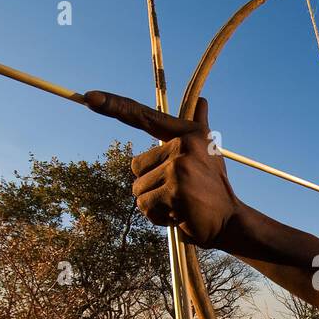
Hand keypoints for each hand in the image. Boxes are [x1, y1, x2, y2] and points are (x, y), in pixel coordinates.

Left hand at [85, 91, 237, 246]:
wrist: (230, 221)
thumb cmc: (214, 188)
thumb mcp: (208, 154)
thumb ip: (199, 125)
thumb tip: (203, 101)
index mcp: (187, 134)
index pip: (144, 117)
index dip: (114, 105)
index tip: (88, 97)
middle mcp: (183, 146)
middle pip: (136, 166)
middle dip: (150, 185)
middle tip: (178, 193)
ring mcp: (179, 168)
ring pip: (138, 189)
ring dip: (154, 204)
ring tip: (179, 205)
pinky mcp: (174, 191)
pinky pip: (145, 205)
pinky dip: (157, 216)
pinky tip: (178, 216)